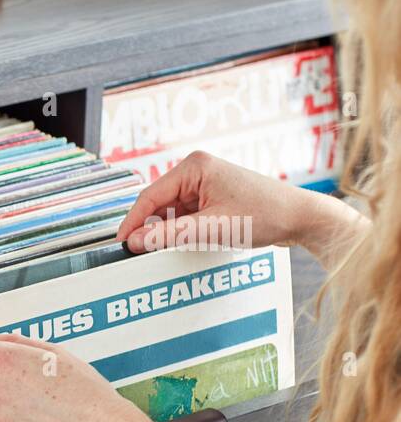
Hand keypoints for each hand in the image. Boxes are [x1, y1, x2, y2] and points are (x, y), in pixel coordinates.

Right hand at [115, 150, 337, 253]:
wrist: (301, 217)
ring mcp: (204, 182)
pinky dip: (182, 231)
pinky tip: (189, 244)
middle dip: (150, 229)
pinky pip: (184, 215)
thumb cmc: (264, 215)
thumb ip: (169, 236)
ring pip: (169, 212)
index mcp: (194, 167)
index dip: (132, 223)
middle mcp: (196, 169)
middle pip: (157, 204)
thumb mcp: (212, 228)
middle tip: (140, 254)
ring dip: (168, 232)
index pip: (149, 197)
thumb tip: (133, 242)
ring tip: (173, 251)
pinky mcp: (212, 195)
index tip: (120, 246)